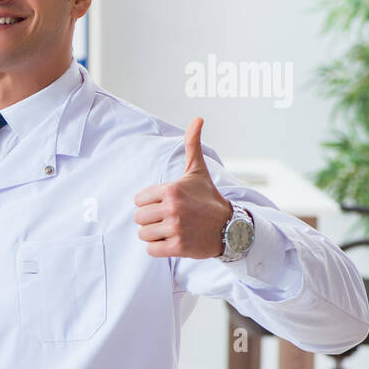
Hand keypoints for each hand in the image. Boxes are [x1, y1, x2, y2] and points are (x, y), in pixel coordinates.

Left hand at [133, 117, 233, 258]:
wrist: (230, 228)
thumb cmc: (208, 198)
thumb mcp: (198, 172)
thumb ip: (192, 145)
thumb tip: (198, 118)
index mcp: (171, 190)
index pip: (138, 200)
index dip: (149, 203)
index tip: (165, 204)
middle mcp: (172, 209)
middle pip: (138, 218)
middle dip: (150, 220)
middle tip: (168, 218)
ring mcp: (175, 229)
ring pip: (143, 234)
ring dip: (154, 234)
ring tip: (171, 229)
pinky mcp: (177, 247)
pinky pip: (151, 250)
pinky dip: (158, 248)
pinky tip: (172, 241)